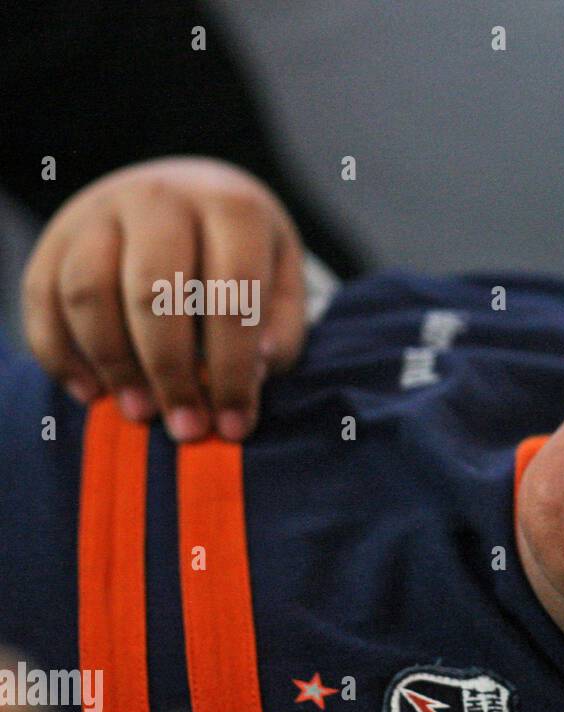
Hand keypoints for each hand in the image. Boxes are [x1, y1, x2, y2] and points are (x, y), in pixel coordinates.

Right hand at [22, 157, 306, 440]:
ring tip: (140, 413)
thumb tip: (253, 373)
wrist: (187, 193)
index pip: (230, 293)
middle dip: (170, 373)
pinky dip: (61, 353)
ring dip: (113, 364)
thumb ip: (277, 329)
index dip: (233, 369)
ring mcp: (100, 210)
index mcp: (231, 206)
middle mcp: (160, 198)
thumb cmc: (243, 254)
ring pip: (89, 293)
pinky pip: (43, 297)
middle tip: (185, 428)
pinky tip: (93, 393)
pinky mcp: (57, 234)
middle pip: (153, 293)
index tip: (235, 425)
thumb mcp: (281, 280)